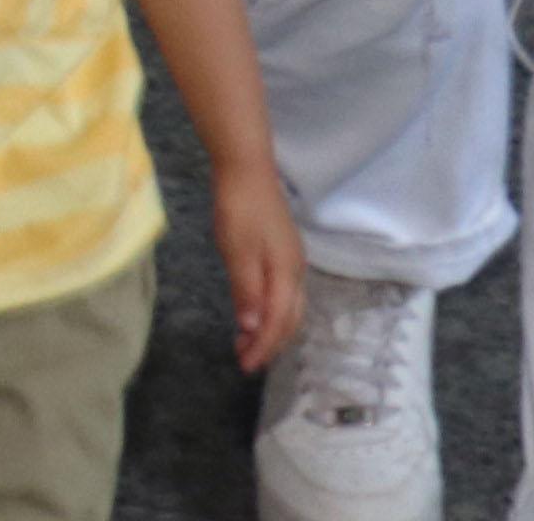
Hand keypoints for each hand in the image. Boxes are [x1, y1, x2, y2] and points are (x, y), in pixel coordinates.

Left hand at [215, 162, 309, 372]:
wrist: (247, 168)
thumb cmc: (239, 208)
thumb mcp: (237, 252)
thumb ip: (247, 291)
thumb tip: (254, 329)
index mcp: (286, 273)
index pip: (279, 322)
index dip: (263, 347)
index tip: (245, 366)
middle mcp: (296, 270)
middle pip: (290, 319)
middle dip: (270, 344)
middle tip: (245, 360)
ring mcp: (292, 260)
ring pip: (289, 307)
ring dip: (271, 329)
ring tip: (247, 342)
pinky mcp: (284, 251)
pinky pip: (284, 293)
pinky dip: (272, 311)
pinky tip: (255, 311)